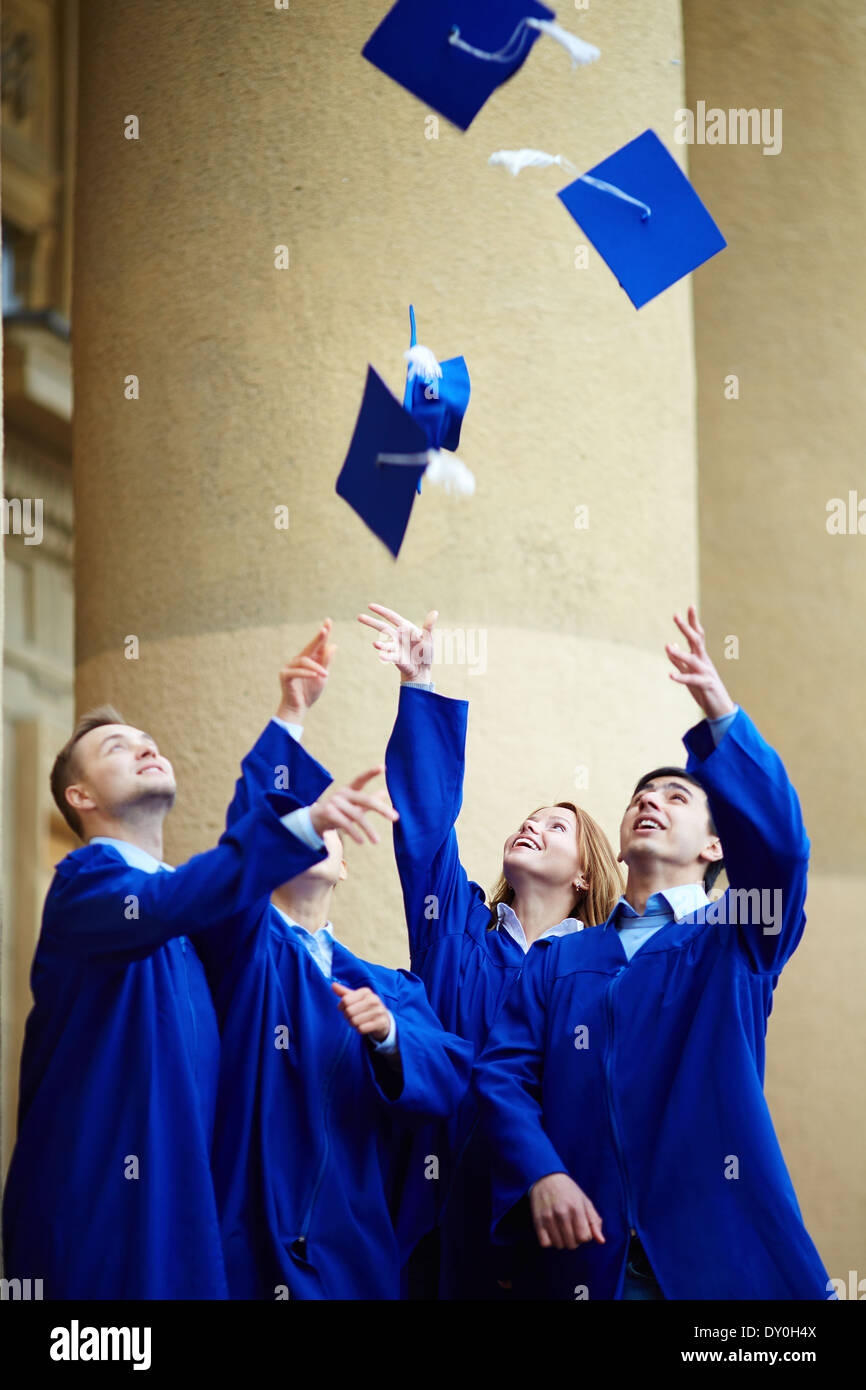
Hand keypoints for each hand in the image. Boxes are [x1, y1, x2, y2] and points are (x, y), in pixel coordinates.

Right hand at [277, 620, 336, 724]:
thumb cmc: (310, 692)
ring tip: (325, 675)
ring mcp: (290, 666)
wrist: (299, 708)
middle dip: (318, 638)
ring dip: (317, 667)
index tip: (328, 621)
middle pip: (310, 647)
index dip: (323, 634)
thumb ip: (326, 662)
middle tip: (325, 629)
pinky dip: (307, 673)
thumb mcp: (323, 677)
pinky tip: (316, 675)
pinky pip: (297, 671)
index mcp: (309, 659)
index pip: (317, 644)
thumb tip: (334, 645)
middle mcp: (298, 660)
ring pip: (305, 661)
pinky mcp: (284, 675)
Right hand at [308, 765, 397, 844]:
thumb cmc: (337, 812)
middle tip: (396, 817)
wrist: (313, 821)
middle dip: (381, 809)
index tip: (384, 767)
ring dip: (368, 829)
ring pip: (356, 815)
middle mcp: (343, 794)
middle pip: (365, 800)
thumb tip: (385, 793)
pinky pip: (344, 823)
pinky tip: (361, 841)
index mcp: (349, 790)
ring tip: (377, 841)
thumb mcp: (353, 806)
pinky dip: (354, 833)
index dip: (371, 773)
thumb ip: (368, 801)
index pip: (361, 779)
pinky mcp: (328, 812)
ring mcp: (334, 802)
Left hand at [331, 982, 391, 1041]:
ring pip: (354, 1021)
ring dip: (353, 1023)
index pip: (345, 1000)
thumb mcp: (356, 998)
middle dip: (347, 1016)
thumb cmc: (365, 1007)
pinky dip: (359, 1029)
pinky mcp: (381, 1022)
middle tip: (351, 1016)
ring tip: (358, 1021)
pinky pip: (361, 1029)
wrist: (383, 1019)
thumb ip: (344, 993)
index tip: (344, 1008)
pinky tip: (364, 1026)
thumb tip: (333, 985)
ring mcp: (379, 1011)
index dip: (341, 1007)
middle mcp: (373, 999)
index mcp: (366, 992)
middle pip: (349, 1011)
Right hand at [357, 603, 437, 682]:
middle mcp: (397, 636)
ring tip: (376, 644)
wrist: (423, 669)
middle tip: (359, 616)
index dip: (381, 611)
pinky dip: (386, 656)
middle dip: (371, 622)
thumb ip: (429, 626)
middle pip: (382, 627)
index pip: (391, 617)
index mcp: (405, 628)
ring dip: (381, 644)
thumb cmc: (425, 651)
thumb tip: (435, 612)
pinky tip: (381, 656)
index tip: (369, 606)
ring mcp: (395, 647)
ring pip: (385, 643)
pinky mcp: (396, 658)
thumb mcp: (429, 638)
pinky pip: (390, 656)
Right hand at [529, 1172, 604, 1250]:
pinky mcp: (537, 1220)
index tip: (581, 1227)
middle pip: (572, 1244)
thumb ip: (595, 1221)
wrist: (546, 1177)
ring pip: (559, 1245)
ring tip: (561, 1230)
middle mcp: (562, 1213)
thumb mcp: (585, 1202)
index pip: (585, 1237)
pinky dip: (549, 1241)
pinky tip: (551, 1232)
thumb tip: (601, 1241)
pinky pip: (545, 1243)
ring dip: (562, 1241)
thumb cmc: (569, 1191)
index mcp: (576, 1207)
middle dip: (574, 1240)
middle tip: (571, 1229)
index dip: (585, 1235)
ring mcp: (548, 1217)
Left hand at [665, 606, 734, 721]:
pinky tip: (670, 675)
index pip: (697, 636)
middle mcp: (704, 662)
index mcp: (701, 658)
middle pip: (696, 641)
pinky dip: (681, 677)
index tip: (689, 606)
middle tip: (675, 615)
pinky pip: (692, 680)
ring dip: (679, 653)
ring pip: (693, 660)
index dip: (692, 622)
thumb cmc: (705, 690)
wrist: (721, 709)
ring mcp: (706, 673)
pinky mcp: (706, 685)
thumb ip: (679, 660)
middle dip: (686, 628)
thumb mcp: (689, 672)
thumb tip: (670, 645)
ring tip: (667, 646)